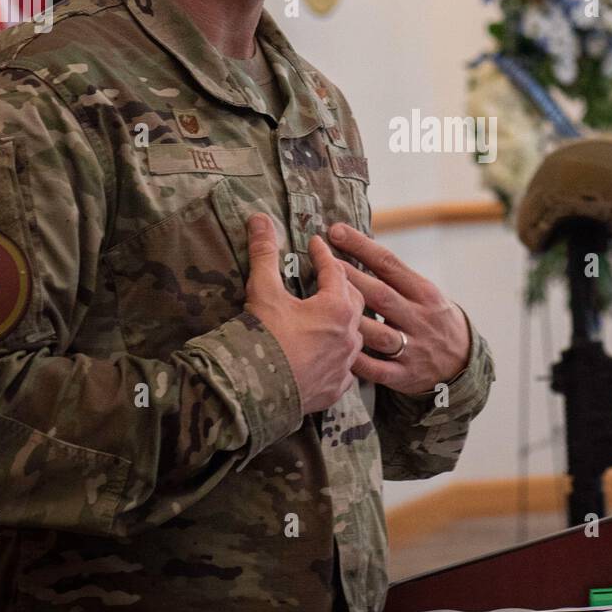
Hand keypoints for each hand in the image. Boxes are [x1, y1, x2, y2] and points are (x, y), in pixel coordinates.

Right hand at [243, 214, 363, 415]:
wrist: (257, 392)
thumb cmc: (263, 338)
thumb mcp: (263, 290)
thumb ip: (264, 253)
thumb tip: (259, 219)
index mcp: (336, 307)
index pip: (335, 271)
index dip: (323, 255)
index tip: (316, 244)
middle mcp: (349, 335)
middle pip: (353, 301)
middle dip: (342, 285)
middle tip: (329, 275)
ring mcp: (345, 364)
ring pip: (355, 336)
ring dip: (345, 322)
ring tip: (332, 314)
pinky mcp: (336, 388)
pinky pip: (346, 367)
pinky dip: (339, 356)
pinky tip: (331, 354)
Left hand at [328, 222, 469, 396]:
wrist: (461, 362)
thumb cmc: (431, 318)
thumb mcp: (424, 293)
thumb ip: (394, 276)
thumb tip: (354, 246)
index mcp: (423, 292)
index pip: (389, 263)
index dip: (361, 246)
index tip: (335, 231)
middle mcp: (419, 318)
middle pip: (380, 295)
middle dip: (349, 277)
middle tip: (321, 261)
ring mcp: (413, 348)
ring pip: (377, 333)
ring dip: (350, 319)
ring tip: (322, 307)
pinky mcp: (405, 375)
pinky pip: (377, 370)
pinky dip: (357, 361)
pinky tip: (336, 351)